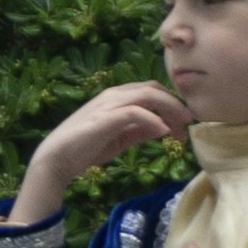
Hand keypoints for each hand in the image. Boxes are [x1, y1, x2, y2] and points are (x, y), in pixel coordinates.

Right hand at [17, 80, 190, 224]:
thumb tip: (165, 126)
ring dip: (170, 110)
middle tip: (190, 124)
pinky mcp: (104, 119)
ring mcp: (108, 105)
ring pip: (148, 96)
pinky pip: (135, 112)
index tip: (186, 122)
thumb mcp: (122, 137)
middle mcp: (114, 95)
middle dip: (176, 105)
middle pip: (154, 89)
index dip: (173, 102)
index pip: (152, 90)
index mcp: (118, 97)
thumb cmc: (88, 147)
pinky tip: (164, 132)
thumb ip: (141, 129)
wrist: (57, 158)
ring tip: (182, 128)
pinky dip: (153, 120)